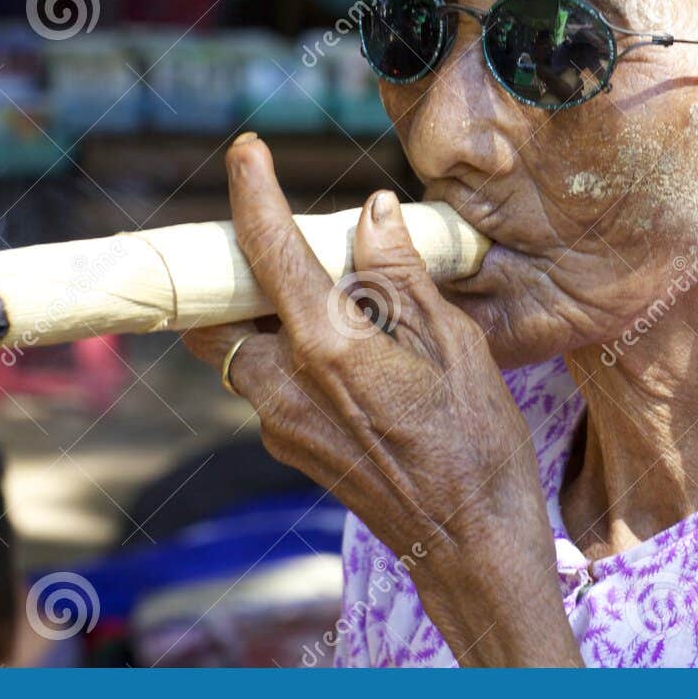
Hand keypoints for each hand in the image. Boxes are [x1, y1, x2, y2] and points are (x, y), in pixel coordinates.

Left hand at [182, 134, 579, 664]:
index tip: (245, 150)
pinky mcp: (293, 448)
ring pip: (240, 351)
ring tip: (330, 296)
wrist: (471, 547)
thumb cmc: (478, 447)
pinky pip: (267, 384)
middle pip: (219, 312)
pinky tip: (351, 350)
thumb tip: (371, 214)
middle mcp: (286, 387)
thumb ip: (401, 276)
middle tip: (283, 242)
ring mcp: (282, 425)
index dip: (251, 193)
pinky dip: (288, 352)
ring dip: (265, 316)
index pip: (270, 252)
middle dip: (236, 271)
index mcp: (329, 349)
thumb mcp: (456, 346)